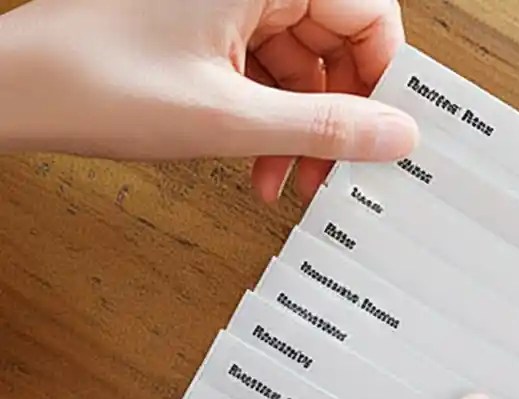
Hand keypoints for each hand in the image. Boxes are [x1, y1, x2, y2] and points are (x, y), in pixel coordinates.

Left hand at [0, 0, 418, 200]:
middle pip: (338, 41)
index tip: (386, 127)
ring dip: (302, 128)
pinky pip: (266, 72)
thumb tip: (396, 134)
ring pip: (302, 64)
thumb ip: (325, 127)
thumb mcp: (230, 118)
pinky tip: (259, 163)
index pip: (370, 12)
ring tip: (290, 178)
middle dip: (340, 112)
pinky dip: (269, 120)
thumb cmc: (91, 79)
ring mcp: (226, 3)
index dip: (385, 75)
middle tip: (338, 165)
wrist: (10, 89)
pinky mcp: (206, 28)